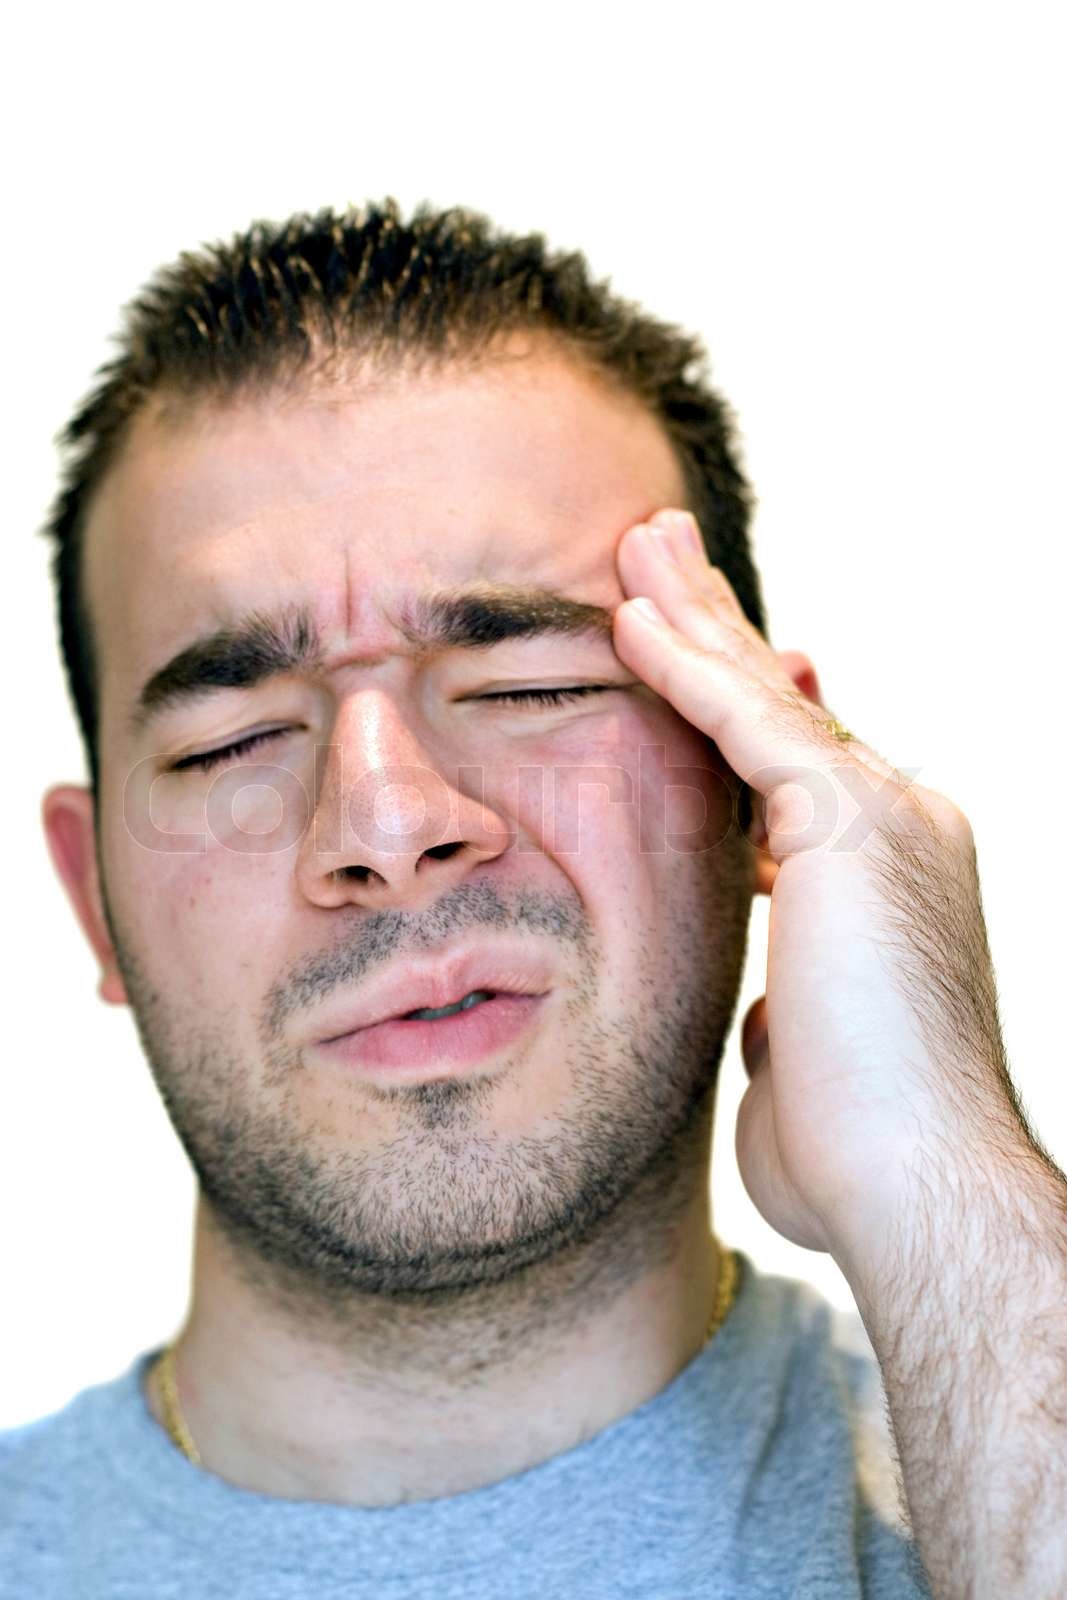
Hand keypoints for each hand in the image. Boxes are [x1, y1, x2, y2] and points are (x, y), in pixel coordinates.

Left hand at [612, 508, 1027, 1274]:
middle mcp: (897, 823)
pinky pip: (745, 721)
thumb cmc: (855, 1151)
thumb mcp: (803, 1053)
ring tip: (637, 547)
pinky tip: (631, 616)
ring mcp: (884, 814)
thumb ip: (784, 1009)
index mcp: (882, 876)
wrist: (916, 1187)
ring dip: (692, 615)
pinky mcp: (852, 822)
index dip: (730, 708)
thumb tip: (764, 1009)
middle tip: (658, 558)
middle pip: (782, 703)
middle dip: (715, 627)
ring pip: (763, 691)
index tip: (678, 663)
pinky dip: (684, 666)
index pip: (790, 768)